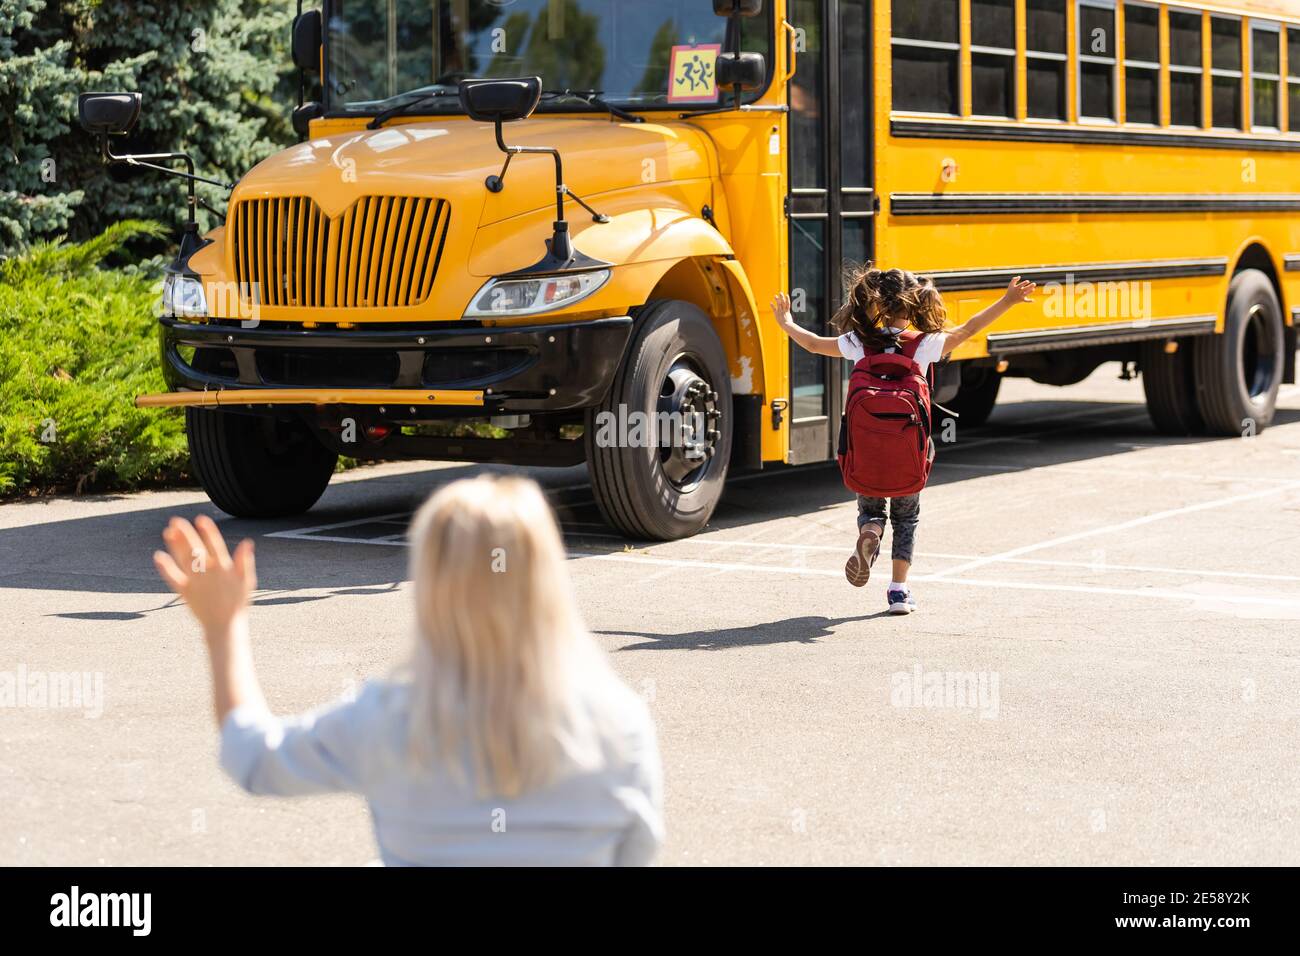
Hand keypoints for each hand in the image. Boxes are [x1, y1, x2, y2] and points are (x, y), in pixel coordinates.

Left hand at [154, 515, 255, 642]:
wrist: (224, 626)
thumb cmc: (237, 603)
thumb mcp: (246, 582)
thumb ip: (245, 562)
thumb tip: (248, 542)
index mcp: (224, 568)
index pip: (215, 546)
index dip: (208, 532)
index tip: (200, 519)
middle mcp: (208, 573)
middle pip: (195, 550)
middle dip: (185, 534)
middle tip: (175, 520)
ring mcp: (195, 582)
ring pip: (183, 560)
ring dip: (175, 546)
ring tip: (168, 531)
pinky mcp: (185, 592)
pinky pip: (173, 578)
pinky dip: (165, 568)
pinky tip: (158, 556)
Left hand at [771, 292, 794, 330]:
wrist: (787, 325)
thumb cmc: (790, 326)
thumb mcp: (790, 321)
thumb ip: (789, 319)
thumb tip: (792, 322)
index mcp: (788, 312)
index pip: (788, 304)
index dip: (787, 299)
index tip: (786, 295)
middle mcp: (784, 310)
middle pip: (783, 302)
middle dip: (782, 297)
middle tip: (780, 292)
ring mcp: (781, 312)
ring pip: (779, 304)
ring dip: (777, 299)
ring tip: (775, 296)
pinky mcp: (777, 314)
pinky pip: (775, 309)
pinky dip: (773, 306)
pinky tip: (771, 302)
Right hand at [1001, 276, 1035, 305]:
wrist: (1008, 300)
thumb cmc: (1010, 291)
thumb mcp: (1010, 285)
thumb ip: (1014, 279)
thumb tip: (1019, 276)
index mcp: (1016, 288)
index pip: (1021, 285)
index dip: (1025, 283)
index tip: (1028, 281)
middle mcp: (1019, 292)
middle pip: (1025, 289)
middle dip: (1030, 286)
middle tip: (1034, 284)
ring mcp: (1020, 296)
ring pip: (1026, 294)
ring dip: (1030, 292)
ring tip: (1033, 289)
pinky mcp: (1022, 300)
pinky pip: (1026, 301)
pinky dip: (1029, 301)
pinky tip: (1033, 300)